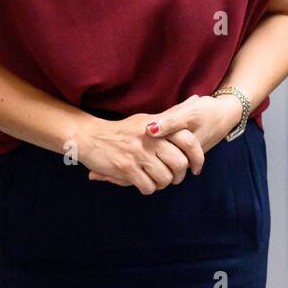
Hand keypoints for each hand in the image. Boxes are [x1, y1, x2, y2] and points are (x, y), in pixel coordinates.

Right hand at [85, 94, 240, 188]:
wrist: (90, 137)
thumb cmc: (123, 129)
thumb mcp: (147, 118)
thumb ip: (172, 114)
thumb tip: (195, 100)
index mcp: (158, 126)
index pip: (188, 141)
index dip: (197, 157)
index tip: (196, 167)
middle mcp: (151, 138)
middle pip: (180, 164)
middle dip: (179, 175)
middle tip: (174, 177)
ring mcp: (138, 153)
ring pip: (165, 178)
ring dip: (162, 183)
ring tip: (157, 180)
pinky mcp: (126, 168)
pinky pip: (148, 186)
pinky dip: (148, 188)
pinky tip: (143, 183)